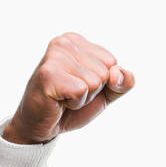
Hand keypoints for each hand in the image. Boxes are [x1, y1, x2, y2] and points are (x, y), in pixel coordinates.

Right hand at [1, 32, 134, 144]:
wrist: (43, 125)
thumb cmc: (71, 105)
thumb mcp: (105, 93)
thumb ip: (122, 82)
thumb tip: (119, 73)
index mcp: (76, 41)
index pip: (112, 62)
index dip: (102, 83)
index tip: (80, 85)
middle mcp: (64, 42)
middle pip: (105, 72)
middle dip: (93, 91)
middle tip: (71, 93)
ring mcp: (55, 56)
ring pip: (95, 82)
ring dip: (83, 98)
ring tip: (65, 96)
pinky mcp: (48, 74)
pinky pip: (81, 90)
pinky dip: (75, 103)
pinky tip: (59, 100)